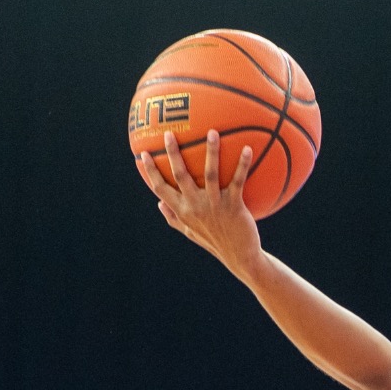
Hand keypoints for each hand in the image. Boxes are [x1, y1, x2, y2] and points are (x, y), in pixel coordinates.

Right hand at [136, 130, 263, 276]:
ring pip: (210, 173)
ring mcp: (215, 205)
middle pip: (180, 175)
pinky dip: (243, 165)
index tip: (142, 154)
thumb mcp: (191, 233)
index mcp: (183, 211)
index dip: (150, 172)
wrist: (240, 257)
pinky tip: (248, 149)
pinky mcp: (234, 206)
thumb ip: (174, 219)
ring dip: (211, 151)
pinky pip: (238, 181)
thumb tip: (158, 204)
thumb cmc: (215, 242)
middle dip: (173, 153)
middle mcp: (195, 206)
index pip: (160, 189)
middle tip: (169, 133)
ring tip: (212, 132)